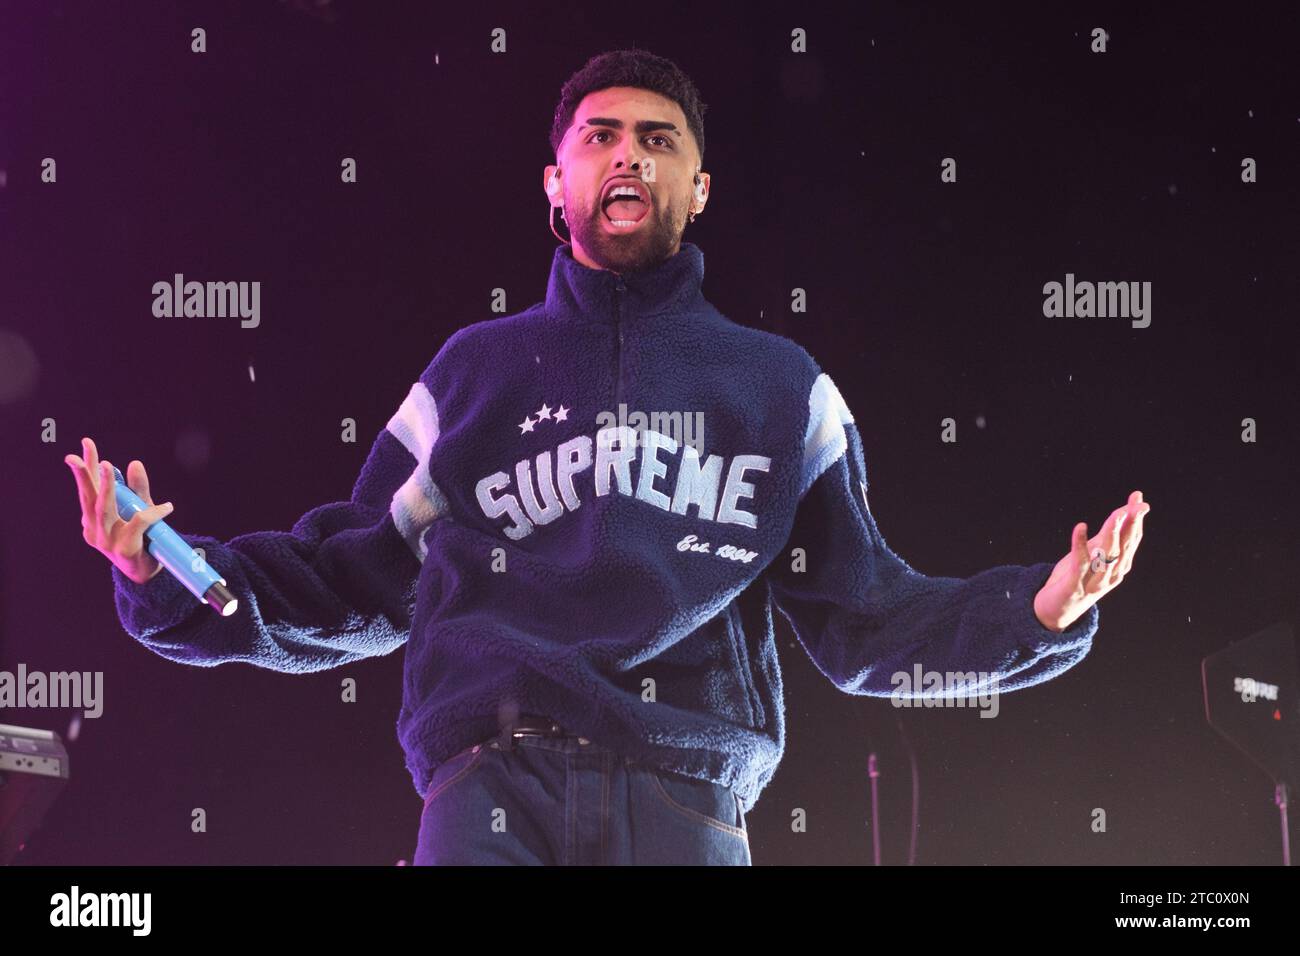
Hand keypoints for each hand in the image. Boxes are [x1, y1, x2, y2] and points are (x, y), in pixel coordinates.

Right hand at [65, 436, 174, 584]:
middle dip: (86, 472)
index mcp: (92, 520)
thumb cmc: (140, 540)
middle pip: (88, 497)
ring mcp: (106, 541)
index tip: (86, 443)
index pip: (86, 490)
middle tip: (88, 449)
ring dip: (105, 486)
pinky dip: (152, 514)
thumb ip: (137, 489)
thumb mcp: (138, 510)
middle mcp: (94, 530)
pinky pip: (138, 525)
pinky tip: (166, 507)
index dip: (86, 467)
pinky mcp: (125, 550)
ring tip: (107, 464)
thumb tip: (134, 463)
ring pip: (105, 509)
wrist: (147, 574)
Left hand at [1034, 490, 1149, 631]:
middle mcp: (1111, 575)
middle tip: (1139, 505)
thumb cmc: (1075, 579)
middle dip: (1132, 524)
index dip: (1136, 519)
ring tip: (1117, 514)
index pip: (1132, 540)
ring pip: (1107, 554)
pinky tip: (1080, 527)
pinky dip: (1080, 544)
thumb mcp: (1092, 555)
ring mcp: (1095, 581)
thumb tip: (1121, 513)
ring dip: (1112, 533)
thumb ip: (1106, 537)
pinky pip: (1080, 562)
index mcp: (1118, 568)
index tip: (1139, 498)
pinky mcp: (1075, 584)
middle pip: (1124, 546)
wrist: (1055, 612)